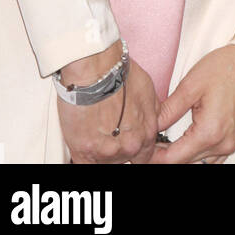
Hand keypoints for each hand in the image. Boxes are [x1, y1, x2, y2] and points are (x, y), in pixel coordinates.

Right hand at [57, 43, 158, 164]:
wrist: (96, 68)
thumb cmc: (119, 74)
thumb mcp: (149, 92)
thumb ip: (151, 114)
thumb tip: (151, 121)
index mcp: (147, 133)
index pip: (144, 157)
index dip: (134, 150)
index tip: (124, 144)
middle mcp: (129, 146)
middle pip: (124, 160)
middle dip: (116, 148)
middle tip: (107, 131)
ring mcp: (107, 152)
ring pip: (105, 163)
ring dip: (100, 151)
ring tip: (94, 130)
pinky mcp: (84, 153)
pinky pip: (85, 166)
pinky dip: (84, 157)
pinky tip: (83, 142)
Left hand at [150, 44, 234, 164]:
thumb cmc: (233, 64)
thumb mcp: (192, 84)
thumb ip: (169, 109)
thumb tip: (152, 124)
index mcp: (210, 133)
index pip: (172, 159)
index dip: (153, 156)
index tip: (142, 149)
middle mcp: (224, 144)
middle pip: (186, 163)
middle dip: (165, 155)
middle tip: (150, 143)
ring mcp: (233, 142)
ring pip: (201, 161)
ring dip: (183, 155)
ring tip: (166, 142)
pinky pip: (214, 155)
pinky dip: (199, 152)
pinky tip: (189, 140)